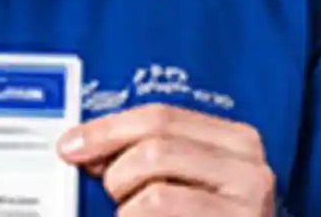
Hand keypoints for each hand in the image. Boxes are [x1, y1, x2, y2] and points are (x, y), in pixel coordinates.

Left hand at [57, 104, 274, 215]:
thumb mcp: (179, 182)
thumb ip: (141, 157)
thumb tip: (83, 146)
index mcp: (235, 141)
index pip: (161, 115)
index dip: (108, 129)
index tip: (70, 145)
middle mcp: (250, 167)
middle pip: (155, 145)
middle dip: (117, 171)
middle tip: (110, 193)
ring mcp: (250, 203)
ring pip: (155, 189)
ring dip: (127, 206)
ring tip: (132, 215)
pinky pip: (158, 210)